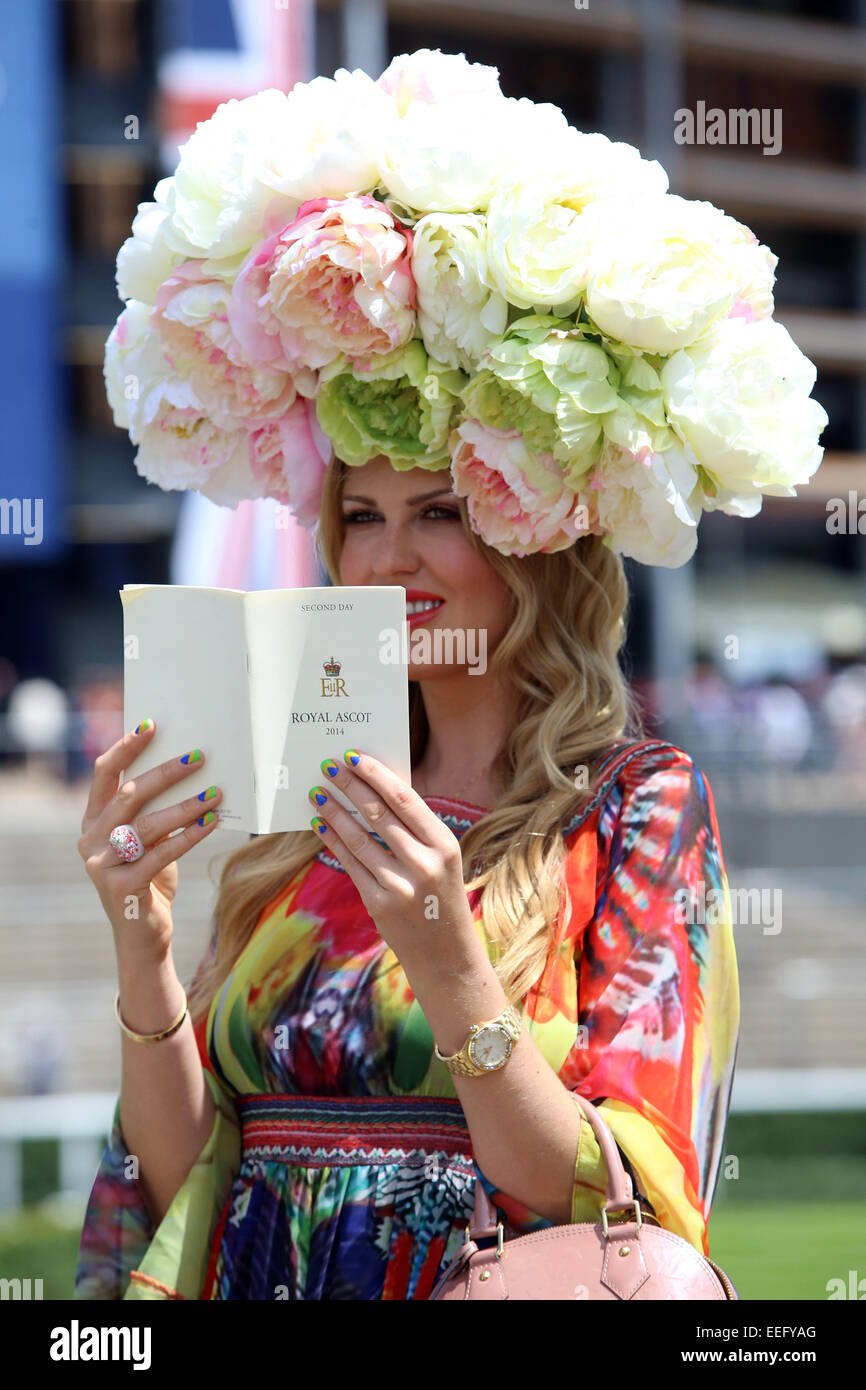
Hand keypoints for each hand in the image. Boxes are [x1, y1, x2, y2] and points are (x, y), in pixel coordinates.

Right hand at [78, 720, 221, 961]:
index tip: (152, 725)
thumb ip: (152, 811)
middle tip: (200, 757)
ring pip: (148, 825)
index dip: (126, 748)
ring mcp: (101, 865)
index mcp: (93, 821)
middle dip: (167, 773)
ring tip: (216, 793)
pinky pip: (161, 854)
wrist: (142, 935)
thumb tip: (189, 768)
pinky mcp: (121, 887)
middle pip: (129, 795)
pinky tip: (211, 823)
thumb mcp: (147, 840)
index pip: (104, 774)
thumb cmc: (150, 878)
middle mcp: (91, 839)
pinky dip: (189, 836)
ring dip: (186, 806)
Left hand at [307, 748, 474, 959]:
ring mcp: (400, 885)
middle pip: (378, 814)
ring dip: (334, 811)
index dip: (377, 775)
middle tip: (329, 765)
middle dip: (350, 786)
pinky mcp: (379, 904)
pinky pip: (350, 863)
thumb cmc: (439, 895)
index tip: (355, 756)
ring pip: (358, 838)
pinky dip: (333, 840)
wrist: (445, 953)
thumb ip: (416, 829)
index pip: (405, 800)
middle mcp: (423, 863)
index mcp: (443, 844)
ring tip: (317, 792)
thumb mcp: (441, 859)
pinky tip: (320, 824)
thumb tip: (375, 789)